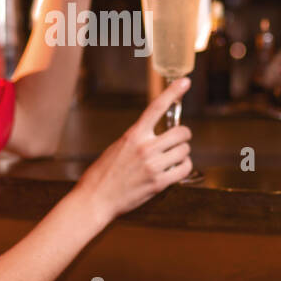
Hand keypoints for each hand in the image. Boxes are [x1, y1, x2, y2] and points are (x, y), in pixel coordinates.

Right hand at [74, 77, 194, 222]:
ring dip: (182, 154)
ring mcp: (153, 165)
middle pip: (181, 132)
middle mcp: (145, 147)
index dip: (172, 92)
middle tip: (177, 141)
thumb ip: (138, 140)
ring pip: (185, 151)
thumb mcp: (118, 148)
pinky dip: (183, 167)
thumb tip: (158, 138)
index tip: (185, 82)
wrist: (96, 199)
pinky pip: (184, 168)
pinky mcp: (158, 183)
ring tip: (171, 159)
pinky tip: (175, 170)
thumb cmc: (104, 174)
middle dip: (183, 136)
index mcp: (133, 135)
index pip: (156, 108)